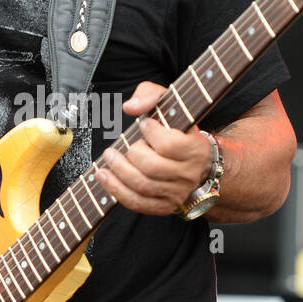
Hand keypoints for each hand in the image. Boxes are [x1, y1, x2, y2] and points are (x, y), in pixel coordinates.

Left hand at [96, 81, 211, 215]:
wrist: (198, 164)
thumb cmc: (179, 131)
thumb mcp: (171, 105)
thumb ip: (151, 95)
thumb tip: (131, 106)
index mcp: (196, 150)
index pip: (169, 145)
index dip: (151, 133)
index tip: (144, 124)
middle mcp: (189, 174)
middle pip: (152, 167)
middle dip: (132, 153)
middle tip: (124, 144)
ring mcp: (177, 193)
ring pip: (142, 185)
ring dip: (118, 170)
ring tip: (108, 157)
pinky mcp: (164, 206)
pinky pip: (137, 202)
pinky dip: (116, 190)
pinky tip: (103, 176)